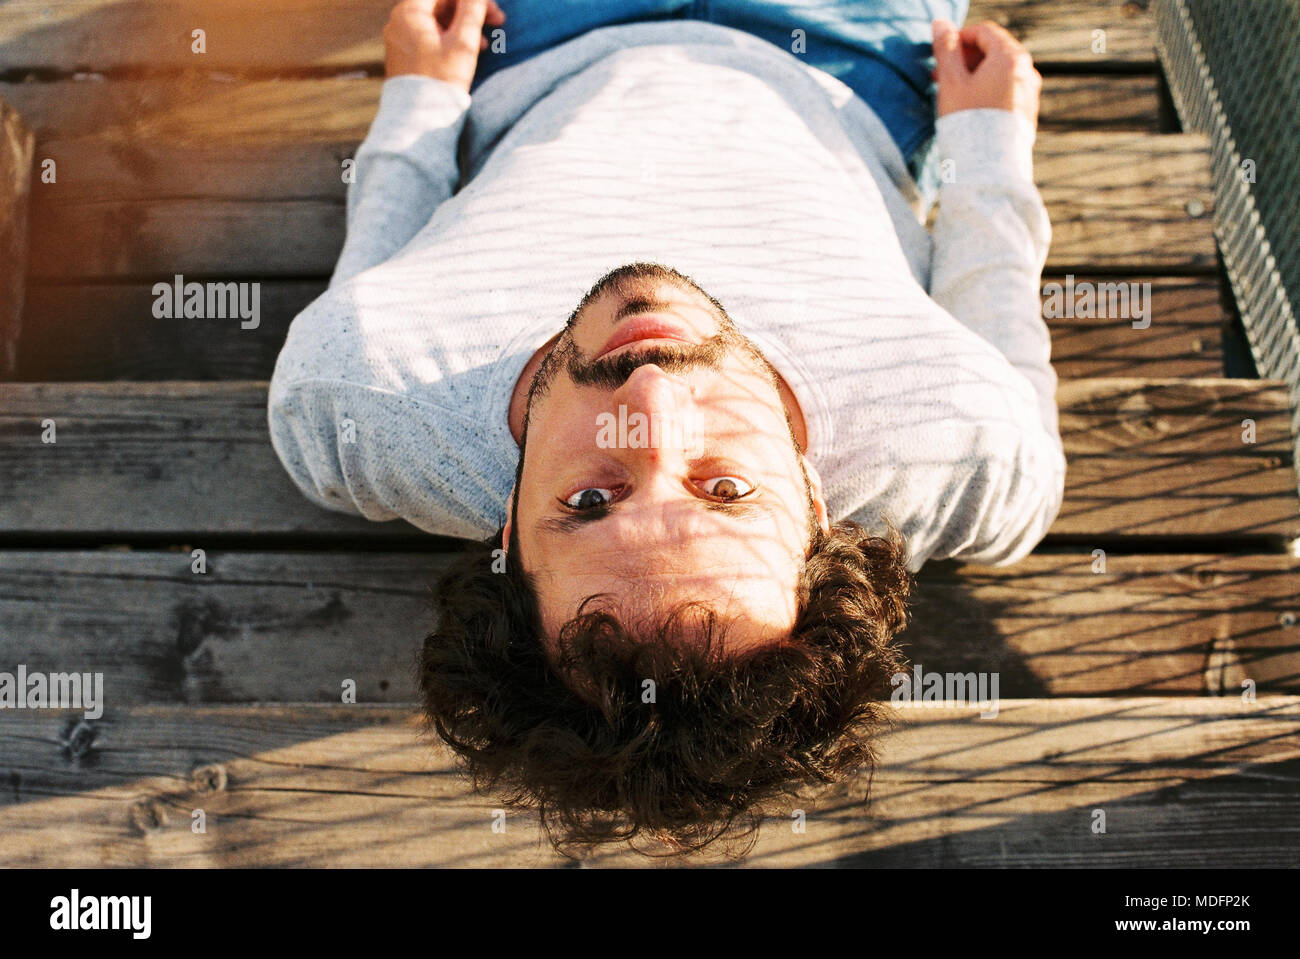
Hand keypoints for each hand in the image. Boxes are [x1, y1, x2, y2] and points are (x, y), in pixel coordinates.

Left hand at [384, 0, 506, 91]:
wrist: (419, 120)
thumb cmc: (441, 80)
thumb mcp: (463, 43)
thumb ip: (472, 10)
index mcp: (410, 12)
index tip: (492, 9)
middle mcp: (399, 21)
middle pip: (441, 4)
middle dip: (470, 11)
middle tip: (498, 20)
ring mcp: (400, 38)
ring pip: (437, 21)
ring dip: (463, 27)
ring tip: (485, 43)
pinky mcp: (405, 55)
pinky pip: (430, 37)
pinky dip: (450, 39)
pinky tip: (468, 52)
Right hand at [931, 19, 1041, 129]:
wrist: (989, 166)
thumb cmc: (968, 121)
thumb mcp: (951, 81)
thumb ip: (945, 49)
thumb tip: (940, 23)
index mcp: (1011, 57)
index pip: (984, 32)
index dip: (959, 38)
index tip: (941, 54)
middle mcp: (1027, 72)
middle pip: (994, 51)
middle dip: (966, 59)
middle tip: (941, 75)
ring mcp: (1030, 94)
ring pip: (1000, 73)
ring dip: (976, 76)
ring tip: (953, 94)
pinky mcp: (1027, 114)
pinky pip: (1006, 92)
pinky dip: (988, 92)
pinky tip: (970, 109)